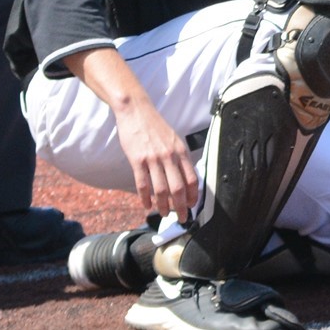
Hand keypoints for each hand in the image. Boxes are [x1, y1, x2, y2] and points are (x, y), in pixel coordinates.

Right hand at [115, 100, 199, 220]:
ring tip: (163, 214)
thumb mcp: (173, 139)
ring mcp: (153, 159)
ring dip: (163, 205)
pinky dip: (145, 198)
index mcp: (181, 151)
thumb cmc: (155, 126)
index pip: (192, 178)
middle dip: (182, 206)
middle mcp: (170, 156)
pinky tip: (147, 205)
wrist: (136, 111)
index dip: (194, 195)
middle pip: (178, 188)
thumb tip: (184, 175)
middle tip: (182, 218)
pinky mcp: (137, 160)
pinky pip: (143, 184)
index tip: (193, 205)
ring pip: (161, 189)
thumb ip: (179, 156)